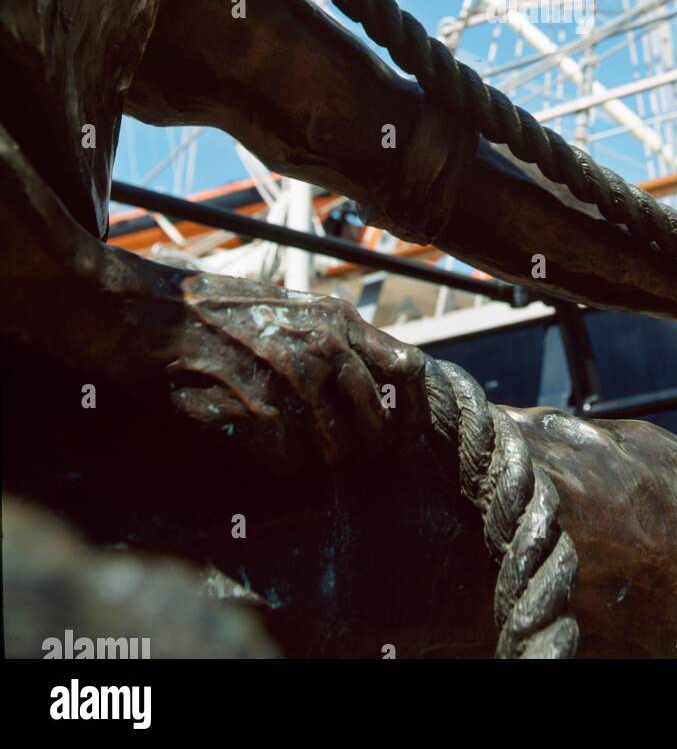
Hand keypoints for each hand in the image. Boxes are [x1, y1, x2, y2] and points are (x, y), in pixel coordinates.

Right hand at [158, 271, 428, 472]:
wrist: (163, 317)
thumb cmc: (229, 314)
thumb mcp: (298, 310)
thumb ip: (340, 341)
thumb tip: (381, 383)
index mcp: (340, 321)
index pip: (409, 370)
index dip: (415, 413)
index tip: (407, 440)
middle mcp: (326, 348)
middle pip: (377, 422)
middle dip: (366, 449)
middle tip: (348, 460)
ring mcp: (293, 381)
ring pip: (337, 449)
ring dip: (320, 459)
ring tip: (297, 448)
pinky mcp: (259, 411)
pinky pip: (290, 461)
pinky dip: (281, 464)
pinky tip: (264, 447)